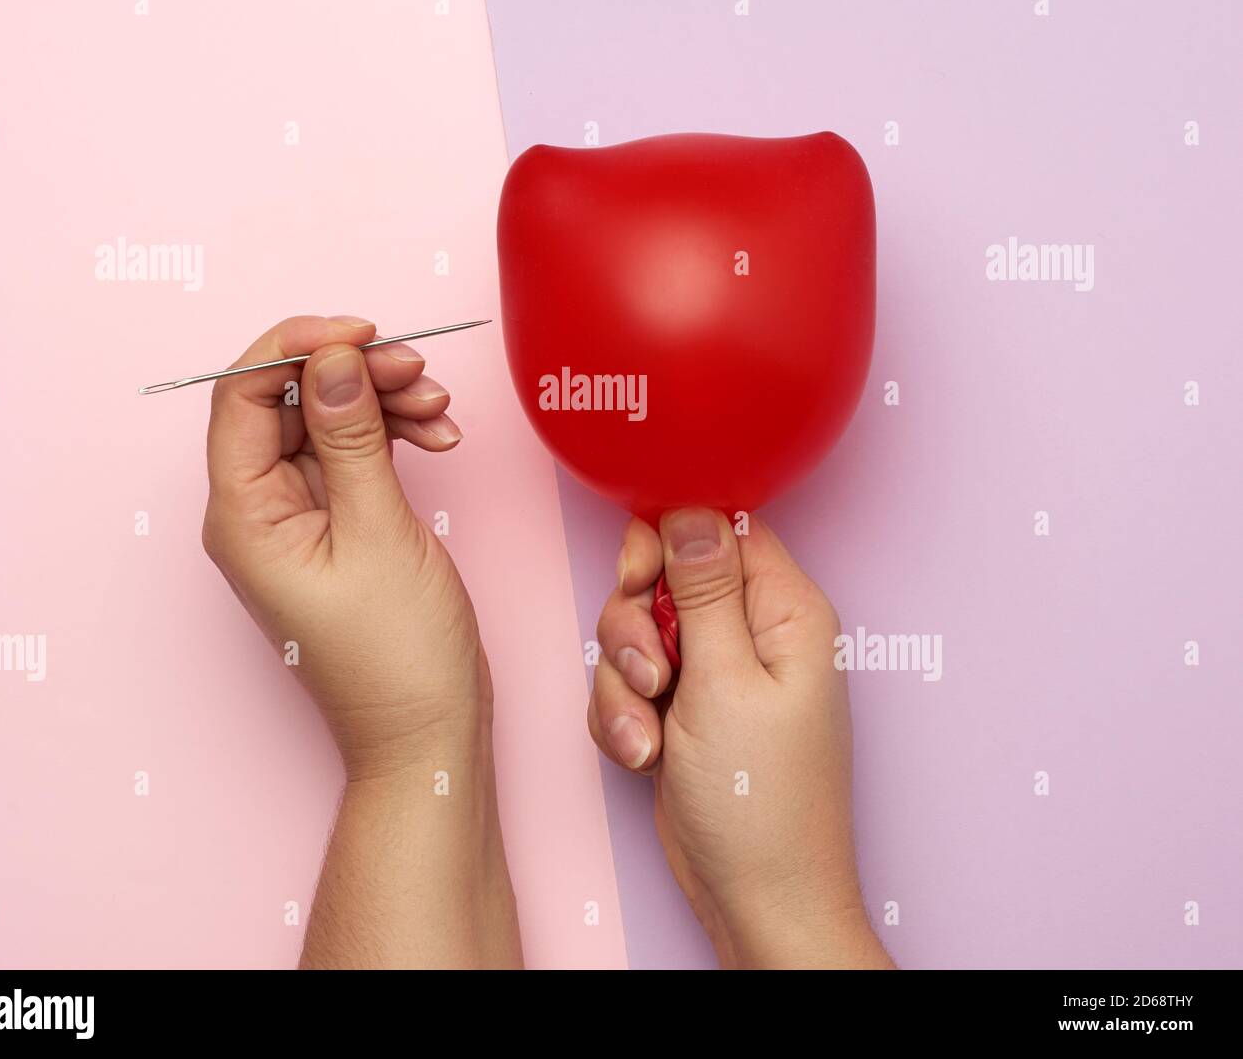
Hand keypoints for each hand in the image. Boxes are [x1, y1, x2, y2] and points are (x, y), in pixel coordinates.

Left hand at [201, 315, 487, 776]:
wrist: (428, 729)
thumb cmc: (396, 655)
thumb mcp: (378, 530)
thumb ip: (350, 437)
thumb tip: (330, 359)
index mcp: (243, 516)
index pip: (240, 395)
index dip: (297, 348)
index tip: (361, 333)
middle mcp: (258, 511)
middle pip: (288, 402)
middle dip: (354, 374)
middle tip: (416, 372)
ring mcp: (298, 518)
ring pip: (327, 422)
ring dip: (382, 402)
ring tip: (438, 409)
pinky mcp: (337, 525)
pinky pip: (354, 454)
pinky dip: (394, 436)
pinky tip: (437, 437)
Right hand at [588, 508, 892, 968]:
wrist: (755, 900)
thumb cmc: (760, 802)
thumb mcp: (723, 681)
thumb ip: (703, 588)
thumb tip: (691, 507)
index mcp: (784, 611)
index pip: (718, 528)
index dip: (667, 543)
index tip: (638, 578)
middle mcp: (752, 633)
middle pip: (665, 577)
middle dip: (634, 622)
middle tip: (650, 671)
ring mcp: (715, 673)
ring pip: (636, 631)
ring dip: (624, 682)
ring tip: (648, 732)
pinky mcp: (684, 708)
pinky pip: (629, 682)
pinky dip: (624, 717)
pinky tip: (644, 754)